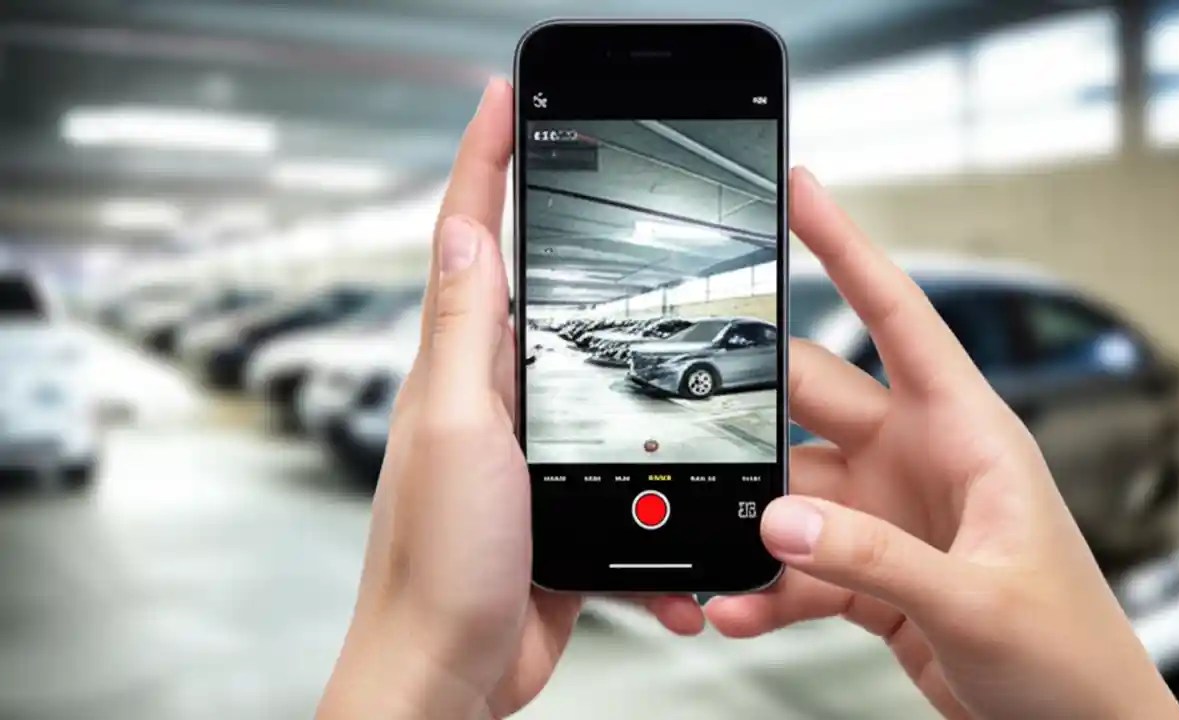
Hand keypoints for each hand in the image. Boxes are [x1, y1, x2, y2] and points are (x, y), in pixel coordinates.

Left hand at [317, 79, 703, 719]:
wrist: (452, 672)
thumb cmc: (439, 563)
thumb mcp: (460, 428)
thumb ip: (469, 334)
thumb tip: (469, 233)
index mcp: (459, 367)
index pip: (469, 241)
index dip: (485, 162)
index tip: (505, 97)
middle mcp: (488, 398)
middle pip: (529, 288)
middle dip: (554, 224)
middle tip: (584, 166)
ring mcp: (527, 447)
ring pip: (586, 370)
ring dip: (621, 345)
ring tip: (650, 301)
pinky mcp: (561, 497)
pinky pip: (615, 458)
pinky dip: (647, 469)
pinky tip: (651, 470)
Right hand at [705, 168, 1178, 719]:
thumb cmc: (1071, 649)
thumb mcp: (977, 596)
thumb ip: (876, 558)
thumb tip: (784, 523)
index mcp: (965, 430)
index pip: (898, 316)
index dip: (848, 248)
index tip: (800, 193)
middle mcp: (918, 458)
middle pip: (815, 397)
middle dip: (752, 399)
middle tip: (695, 408)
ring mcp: (886, 512)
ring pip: (791, 489)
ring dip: (753, 522)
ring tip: (724, 557)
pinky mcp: (864, 566)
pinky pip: (795, 560)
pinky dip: (764, 584)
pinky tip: (743, 607)